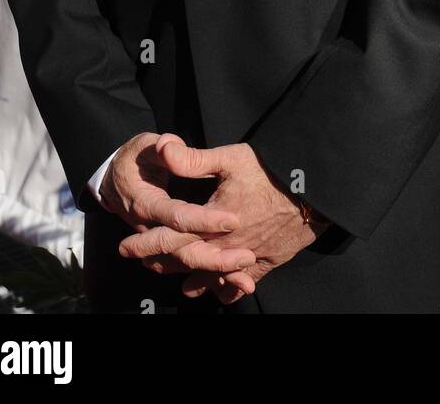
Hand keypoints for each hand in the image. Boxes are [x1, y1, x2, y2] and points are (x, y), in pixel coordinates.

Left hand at [117, 135, 330, 304]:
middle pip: (186, 260)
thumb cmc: (271, 171)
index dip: (146, 243)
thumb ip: (193, 159)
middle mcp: (225, 245)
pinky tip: (214, 292)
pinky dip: (226, 287)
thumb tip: (162, 148)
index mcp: (212, 221)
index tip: (125, 248)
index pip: (171, 237)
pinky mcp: (267, 261)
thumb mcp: (231, 158)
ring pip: (211, 275)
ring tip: (173, 279)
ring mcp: (247, 256)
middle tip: (141, 262)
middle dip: (161, 262)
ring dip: (190, 277)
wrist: (315, 191)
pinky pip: (241, 281)